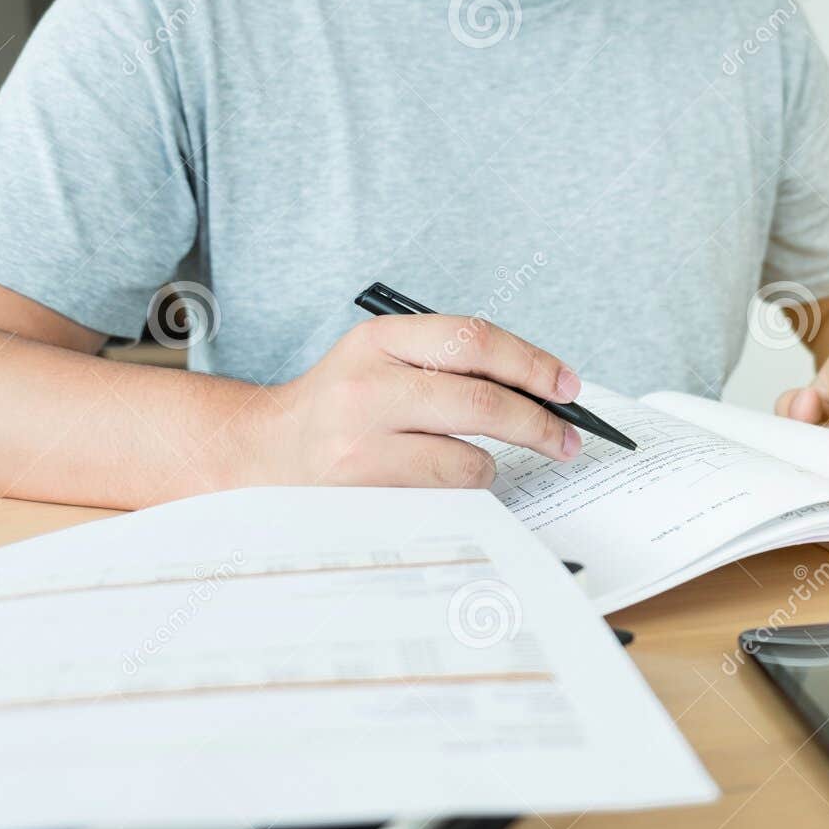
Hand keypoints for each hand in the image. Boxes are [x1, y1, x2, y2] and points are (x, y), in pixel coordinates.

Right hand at [260, 317, 581, 487]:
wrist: (260, 453)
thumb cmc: (338, 411)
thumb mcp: (380, 364)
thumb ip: (446, 365)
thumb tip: (538, 390)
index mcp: (380, 339)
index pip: (475, 340)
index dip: (531, 362)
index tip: (566, 385)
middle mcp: (369, 382)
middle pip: (483, 398)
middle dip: (539, 422)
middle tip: (567, 439)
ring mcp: (363, 437)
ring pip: (470, 453)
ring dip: (495, 464)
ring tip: (486, 464)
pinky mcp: (364, 484)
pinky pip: (446, 489)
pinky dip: (464, 488)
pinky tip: (447, 483)